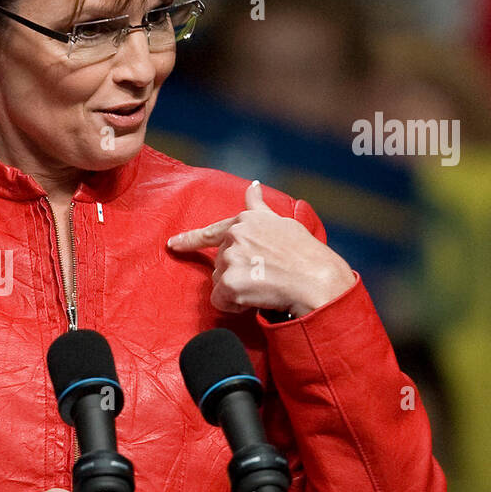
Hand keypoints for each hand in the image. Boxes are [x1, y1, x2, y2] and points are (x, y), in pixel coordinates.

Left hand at [166, 180, 355, 317]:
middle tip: (265, 277)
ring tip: (264, 286)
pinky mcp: (229, 283)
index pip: (210, 232)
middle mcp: (234, 236)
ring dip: (237, 290)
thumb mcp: (282, 222)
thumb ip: (259, 208)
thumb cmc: (306, 254)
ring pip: (220, 283)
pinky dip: (235, 305)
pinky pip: (221, 301)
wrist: (316, 279)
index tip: (173, 244)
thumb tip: (252, 186)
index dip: (190, 240)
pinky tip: (256, 298)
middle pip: (220, 264)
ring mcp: (230, 259)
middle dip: (237, 274)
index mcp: (245, 221)